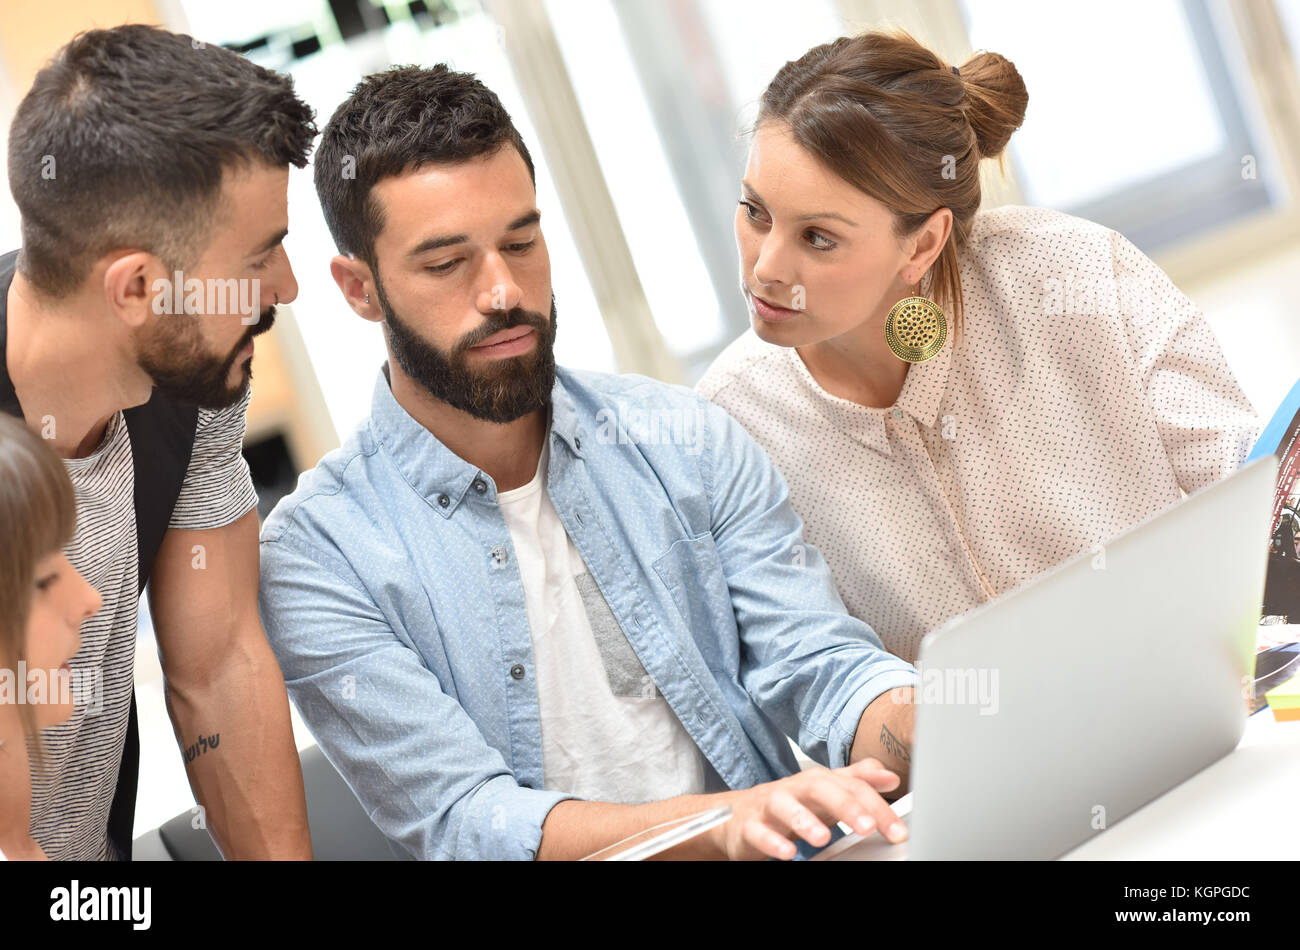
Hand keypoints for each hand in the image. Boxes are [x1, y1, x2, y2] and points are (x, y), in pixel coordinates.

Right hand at [712, 758, 906, 859]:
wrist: (737, 815)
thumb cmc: (788, 803)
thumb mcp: (825, 791)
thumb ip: (856, 781)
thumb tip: (889, 777)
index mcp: (817, 781)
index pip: (851, 787)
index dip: (876, 807)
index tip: (897, 830)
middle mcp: (794, 789)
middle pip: (820, 788)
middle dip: (845, 806)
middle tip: (867, 827)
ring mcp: (769, 806)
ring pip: (784, 806)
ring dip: (804, 821)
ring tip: (823, 838)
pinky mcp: (749, 826)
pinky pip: (759, 832)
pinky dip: (772, 841)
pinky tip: (788, 853)